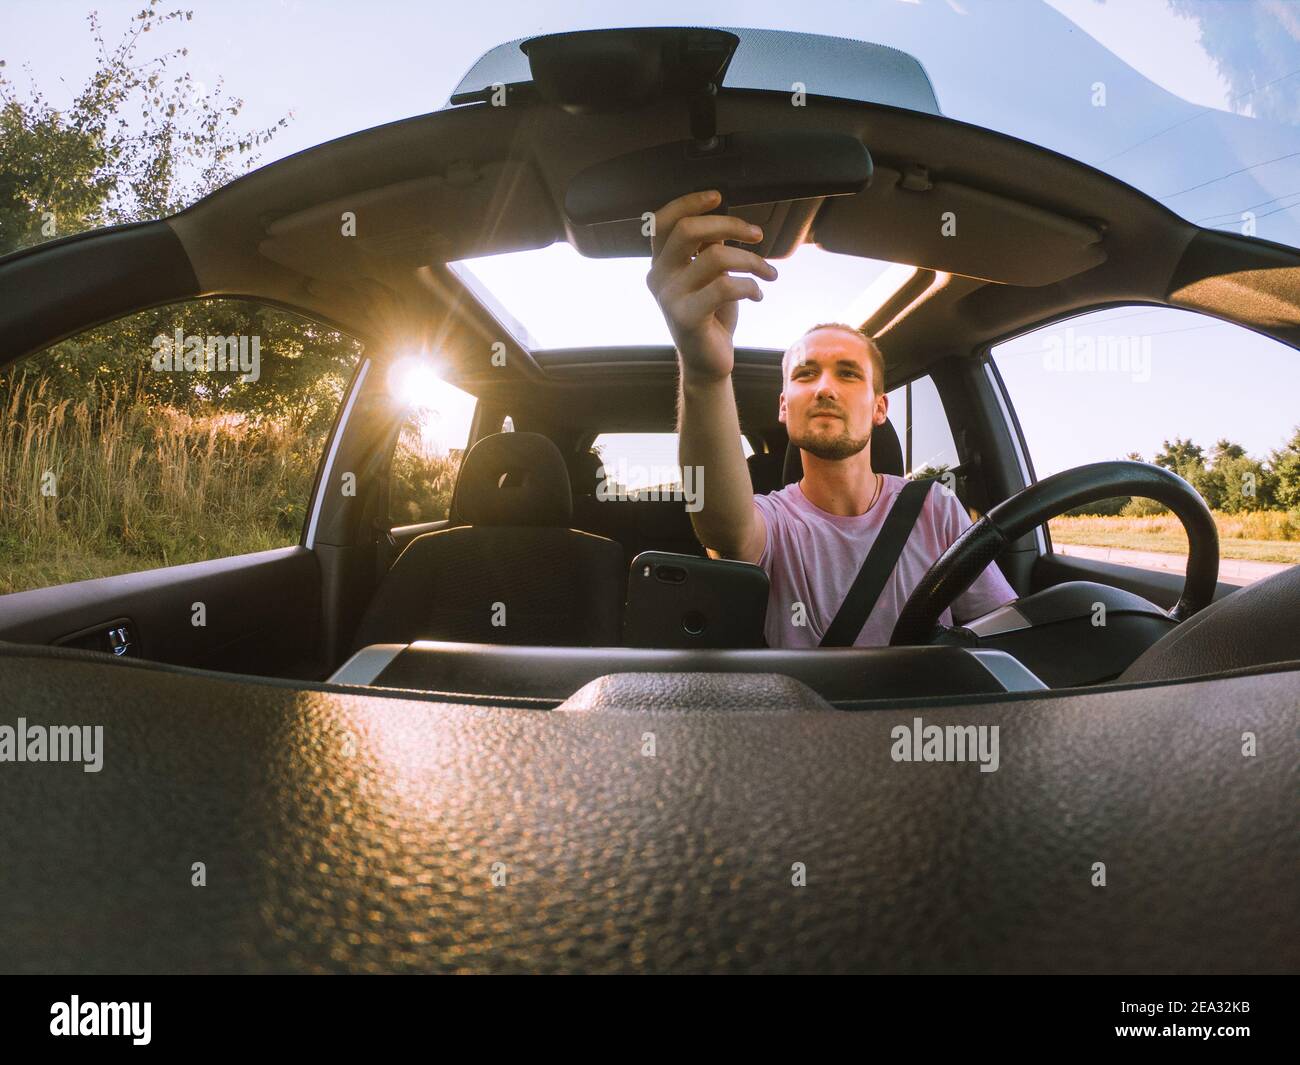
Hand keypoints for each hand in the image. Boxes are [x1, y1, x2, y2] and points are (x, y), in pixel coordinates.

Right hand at [645, 190, 776, 383]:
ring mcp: (669, 297)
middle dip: (730, 225)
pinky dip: (752, 287)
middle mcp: (658, 277)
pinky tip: (758, 295)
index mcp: (660, 263)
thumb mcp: (710, 275)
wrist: (707, 362)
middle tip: (757, 235)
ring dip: (752, 260)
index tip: (719, 197)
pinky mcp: (685, 317)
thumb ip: (709, 247)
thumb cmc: (711, 315)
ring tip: (768, 272)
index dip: (690, 202)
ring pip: (716, 257)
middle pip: (689, 230)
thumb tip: (723, 219)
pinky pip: (726, 287)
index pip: (664, 221)